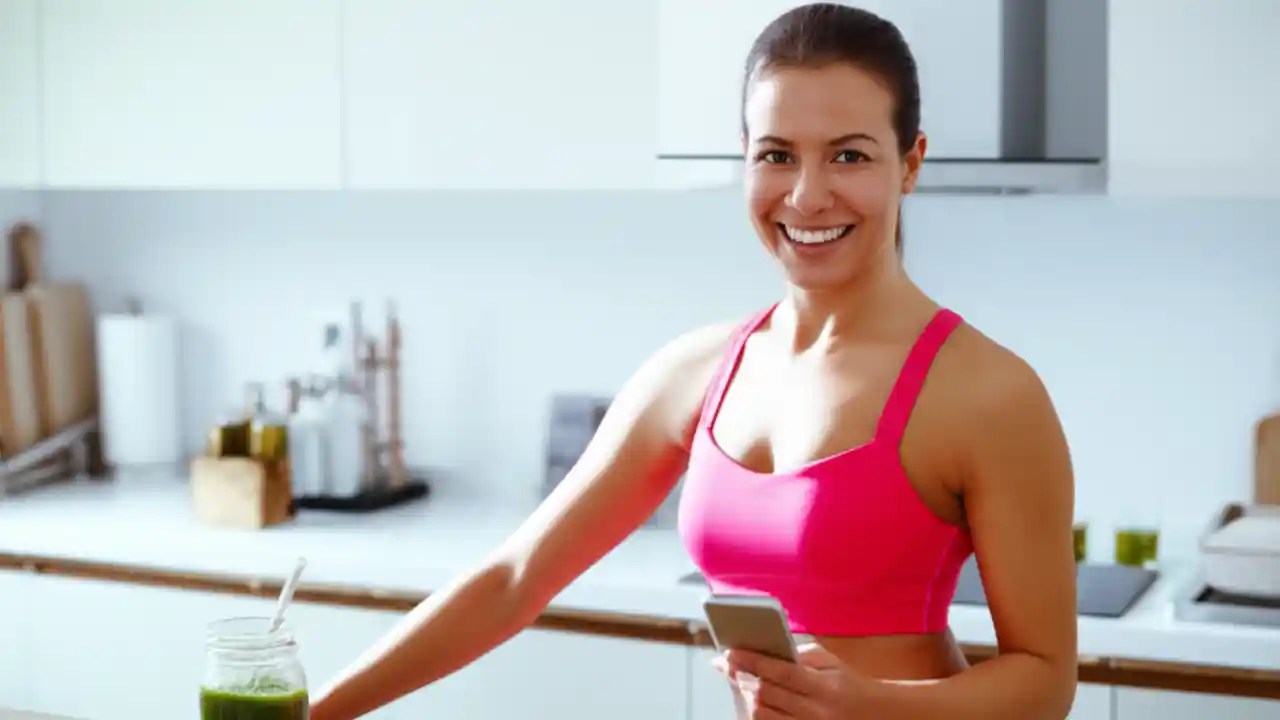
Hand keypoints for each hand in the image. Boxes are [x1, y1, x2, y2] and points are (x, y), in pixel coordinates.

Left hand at [713, 642, 866, 718]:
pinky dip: (757, 714)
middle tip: (728, 665)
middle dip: (742, 678)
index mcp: (825, 687)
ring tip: (741, 682)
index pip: (781, 673)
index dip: (752, 662)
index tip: (729, 653)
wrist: (877, 716)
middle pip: (767, 695)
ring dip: (746, 697)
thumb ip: (799, 655)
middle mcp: (816, 712)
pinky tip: (753, 702)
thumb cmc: (848, 683)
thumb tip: (763, 650)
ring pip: (763, 715)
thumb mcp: (831, 662)